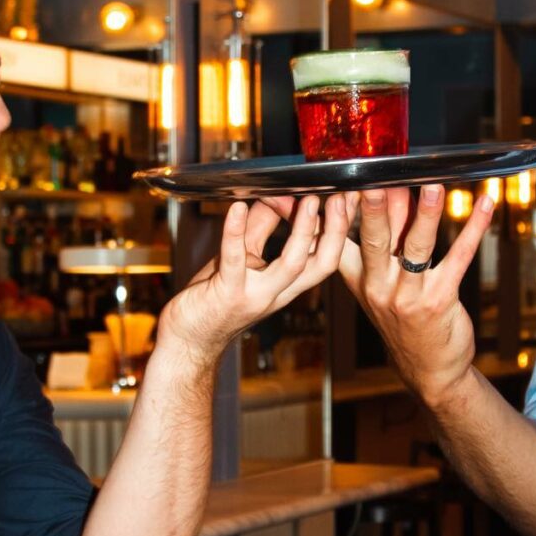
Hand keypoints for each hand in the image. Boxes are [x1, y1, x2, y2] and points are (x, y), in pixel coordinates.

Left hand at [159, 193, 349, 368]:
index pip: (323, 256)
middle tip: (343, 199)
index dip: (338, 229)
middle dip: (336, 231)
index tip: (346, 200)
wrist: (189, 340)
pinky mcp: (227, 293)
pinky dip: (235, 232)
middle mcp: (278, 293)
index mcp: (286, 284)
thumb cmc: (214, 298)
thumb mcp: (243, 256)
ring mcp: (255, 295)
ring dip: (302, 232)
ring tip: (308, 202)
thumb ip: (262, 224)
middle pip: (322, 265)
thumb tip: (279, 196)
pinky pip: (234, 259)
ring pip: (291, 265)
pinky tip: (236, 208)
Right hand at [340, 183, 495, 406]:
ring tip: (434, 186)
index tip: (345, 179)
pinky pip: (457, 259)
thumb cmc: (404, 318)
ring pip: (416, 248)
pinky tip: (485, 204)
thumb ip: (386, 236)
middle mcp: (378, 286)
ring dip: (426, 215)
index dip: (341, 212)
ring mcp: (408, 296)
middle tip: (374, 181)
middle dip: (373, 210)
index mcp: (358, 278)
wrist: (428, 370)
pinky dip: (473, 229)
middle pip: (374, 240)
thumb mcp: (383, 282)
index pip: (343, 241)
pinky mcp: (439, 300)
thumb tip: (391, 188)